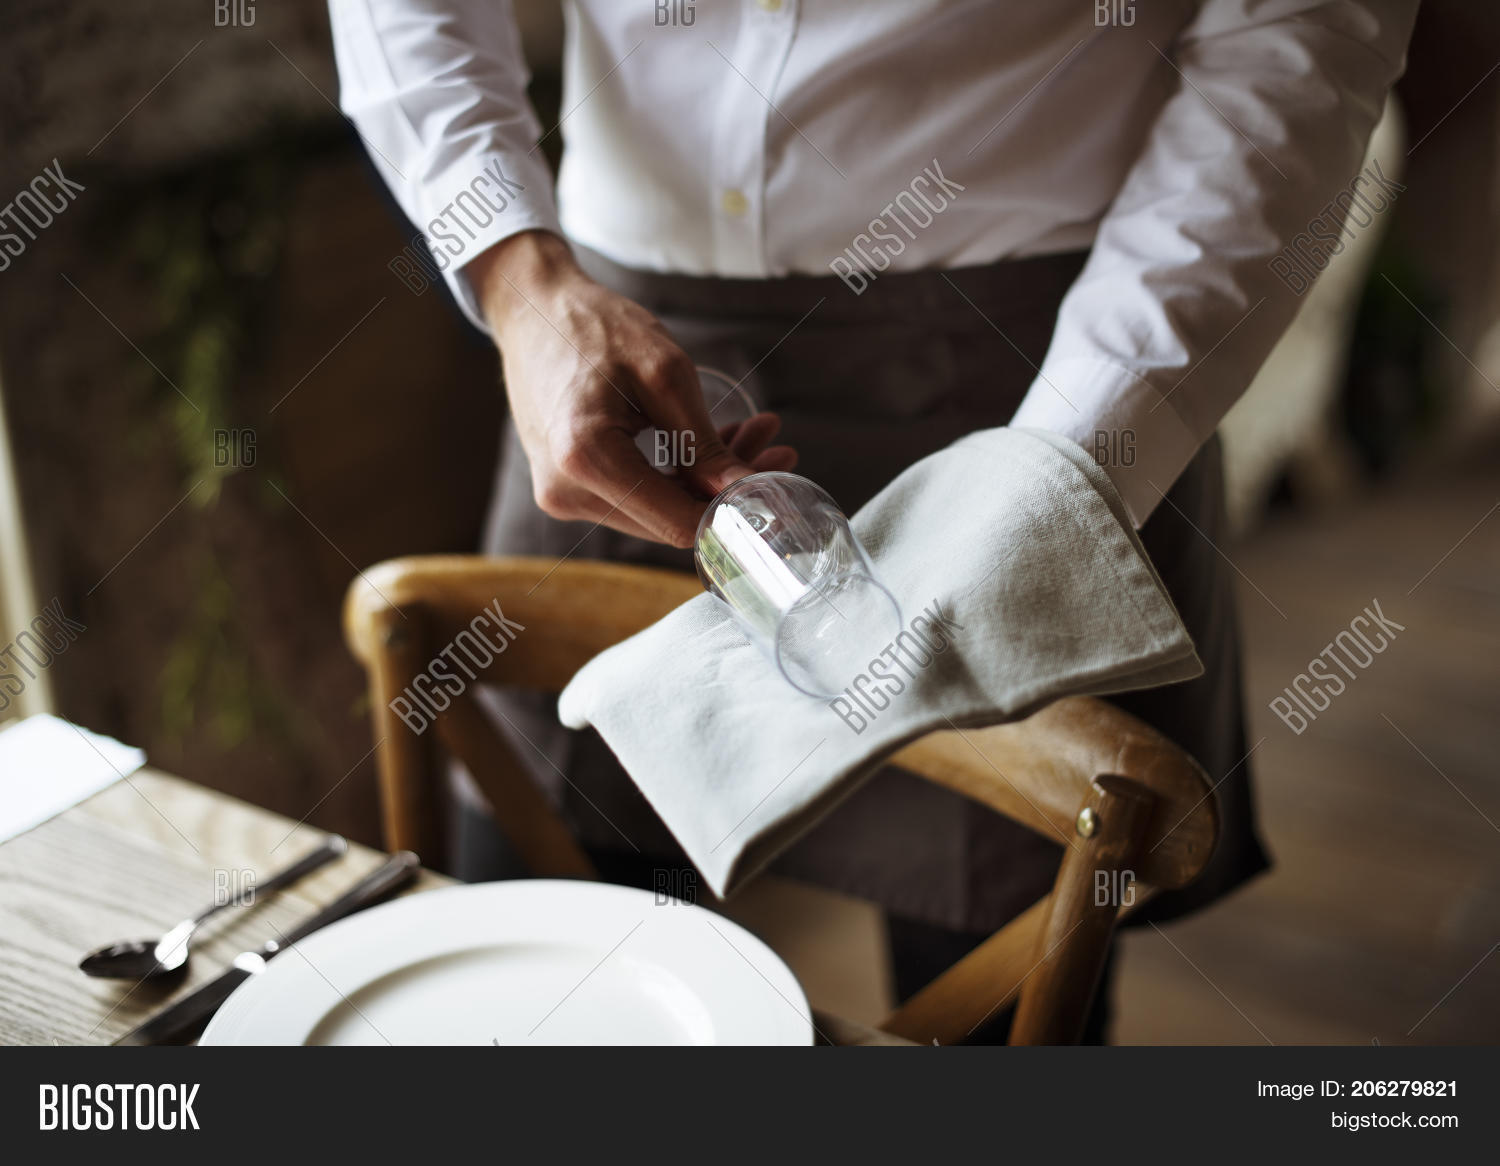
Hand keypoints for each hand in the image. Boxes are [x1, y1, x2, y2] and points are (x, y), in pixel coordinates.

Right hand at [470, 230, 796, 547]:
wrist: (533, 312)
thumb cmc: (594, 328)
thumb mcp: (664, 373)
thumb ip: (704, 445)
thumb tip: (743, 493)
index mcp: (587, 459)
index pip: (678, 523)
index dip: (731, 510)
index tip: (775, 479)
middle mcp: (566, 493)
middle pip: (669, 521)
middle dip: (724, 489)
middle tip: (775, 445)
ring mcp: (562, 495)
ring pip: (656, 511)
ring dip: (705, 480)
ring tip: (750, 434)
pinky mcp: (567, 488)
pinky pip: (634, 496)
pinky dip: (675, 475)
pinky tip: (711, 445)